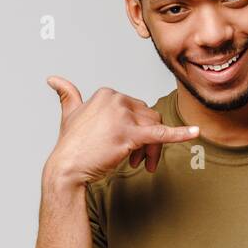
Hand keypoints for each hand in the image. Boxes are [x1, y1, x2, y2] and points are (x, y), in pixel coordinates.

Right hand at [44, 76, 199, 183]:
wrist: (66, 168)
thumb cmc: (70, 146)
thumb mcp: (69, 114)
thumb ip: (67, 94)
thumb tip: (52, 79)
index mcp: (107, 93)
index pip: (136, 108)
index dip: (136, 128)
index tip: (127, 147)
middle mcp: (116, 100)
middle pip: (148, 116)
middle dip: (147, 139)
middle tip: (138, 160)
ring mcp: (123, 116)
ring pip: (154, 126)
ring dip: (153, 148)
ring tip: (142, 164)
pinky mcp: (130, 135)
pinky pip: (160, 133)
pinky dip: (180, 133)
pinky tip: (195, 133)